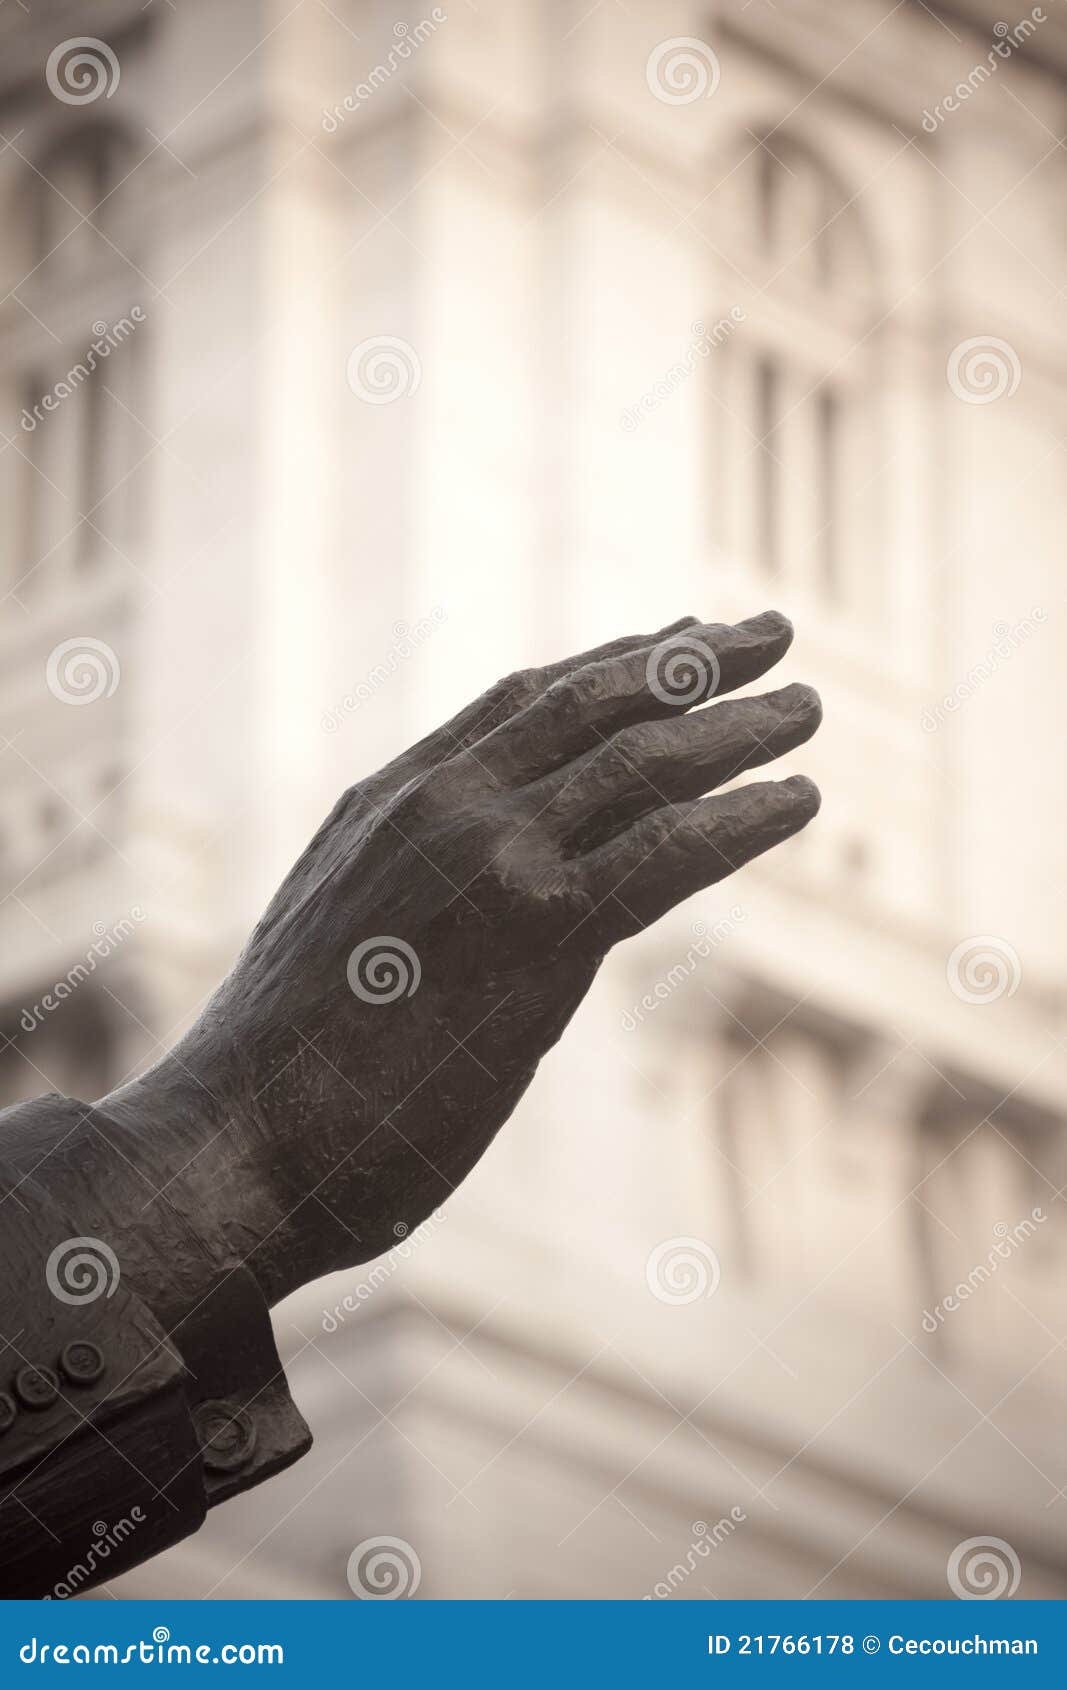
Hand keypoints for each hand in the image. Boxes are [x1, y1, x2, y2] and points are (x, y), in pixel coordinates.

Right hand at [110, 612, 820, 1302]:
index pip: (524, 701)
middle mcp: (444, 804)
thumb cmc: (280, 1066)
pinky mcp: (535, 937)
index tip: (677, 639)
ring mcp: (490, 860)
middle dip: (693, 659)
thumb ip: (408, 891)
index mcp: (390, 798)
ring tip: (805, 710)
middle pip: (595, 702)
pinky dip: (740, 820)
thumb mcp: (336, 937)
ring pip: (643, 763)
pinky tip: (794, 803)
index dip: (615, 663)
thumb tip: (478, 904)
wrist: (234, 1143)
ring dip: (739, 729)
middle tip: (768, 633)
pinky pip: (665, 854)